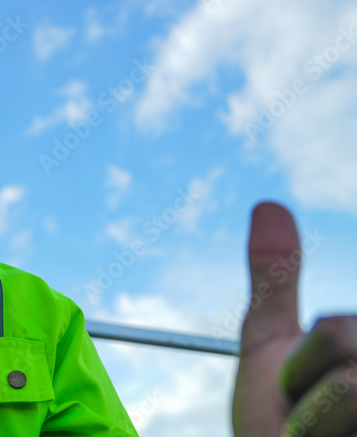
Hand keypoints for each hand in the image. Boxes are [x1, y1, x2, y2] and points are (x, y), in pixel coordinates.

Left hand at [232, 202, 356, 435]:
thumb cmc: (278, 435)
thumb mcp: (272, 352)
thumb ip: (276, 281)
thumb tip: (268, 203)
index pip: (341, 324)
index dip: (304, 358)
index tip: (301, 374)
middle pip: (346, 331)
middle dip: (302, 377)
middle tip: (308, 420)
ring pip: (351, 379)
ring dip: (306, 417)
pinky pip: (347, 394)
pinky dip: (310, 427)